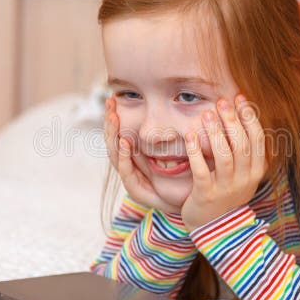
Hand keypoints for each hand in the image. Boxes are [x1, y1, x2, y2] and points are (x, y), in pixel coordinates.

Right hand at [103, 96, 180, 214]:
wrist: (189, 200)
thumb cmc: (184, 175)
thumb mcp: (176, 148)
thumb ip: (170, 132)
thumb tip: (172, 103)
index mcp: (134, 155)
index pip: (119, 133)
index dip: (114, 117)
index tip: (113, 98)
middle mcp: (129, 166)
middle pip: (112, 142)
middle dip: (110, 122)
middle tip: (110, 103)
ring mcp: (131, 178)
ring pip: (114, 155)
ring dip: (114, 135)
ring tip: (114, 118)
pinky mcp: (137, 190)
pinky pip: (126, 171)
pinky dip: (124, 157)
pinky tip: (125, 142)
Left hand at [180, 94, 266, 230]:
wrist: (217, 229)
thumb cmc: (228, 194)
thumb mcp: (244, 174)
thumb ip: (244, 151)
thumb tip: (239, 115)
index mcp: (256, 171)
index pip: (258, 139)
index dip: (249, 117)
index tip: (239, 98)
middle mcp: (245, 179)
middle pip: (241, 144)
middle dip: (232, 120)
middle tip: (222, 102)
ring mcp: (226, 189)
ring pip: (225, 156)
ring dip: (216, 133)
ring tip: (206, 114)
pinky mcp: (206, 195)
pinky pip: (202, 171)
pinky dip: (196, 152)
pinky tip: (190, 136)